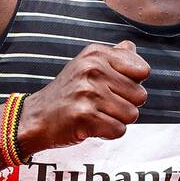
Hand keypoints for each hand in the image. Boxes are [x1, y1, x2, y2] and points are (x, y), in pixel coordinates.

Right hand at [17, 40, 148, 150]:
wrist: (36, 117)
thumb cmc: (67, 93)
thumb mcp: (85, 65)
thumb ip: (113, 56)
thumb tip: (131, 47)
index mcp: (96, 54)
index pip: (143, 70)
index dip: (134, 84)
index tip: (115, 87)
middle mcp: (92, 70)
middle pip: (140, 95)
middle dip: (126, 105)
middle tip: (103, 104)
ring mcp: (88, 93)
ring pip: (132, 114)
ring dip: (117, 120)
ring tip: (97, 114)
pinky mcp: (84, 116)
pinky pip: (119, 130)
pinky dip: (109, 133)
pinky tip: (93, 125)